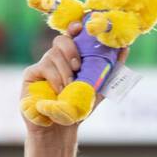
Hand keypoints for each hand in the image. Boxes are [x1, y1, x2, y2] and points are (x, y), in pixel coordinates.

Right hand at [19, 21, 128, 136]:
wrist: (61, 129)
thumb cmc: (78, 108)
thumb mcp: (98, 89)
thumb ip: (110, 71)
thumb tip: (125, 49)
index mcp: (71, 57)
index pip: (72, 35)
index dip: (75, 28)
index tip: (80, 28)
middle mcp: (56, 58)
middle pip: (61, 40)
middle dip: (72, 50)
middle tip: (78, 67)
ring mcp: (42, 64)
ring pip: (53, 54)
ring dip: (65, 72)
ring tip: (70, 88)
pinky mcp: (31, 74)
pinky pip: (45, 68)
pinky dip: (56, 80)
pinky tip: (60, 92)